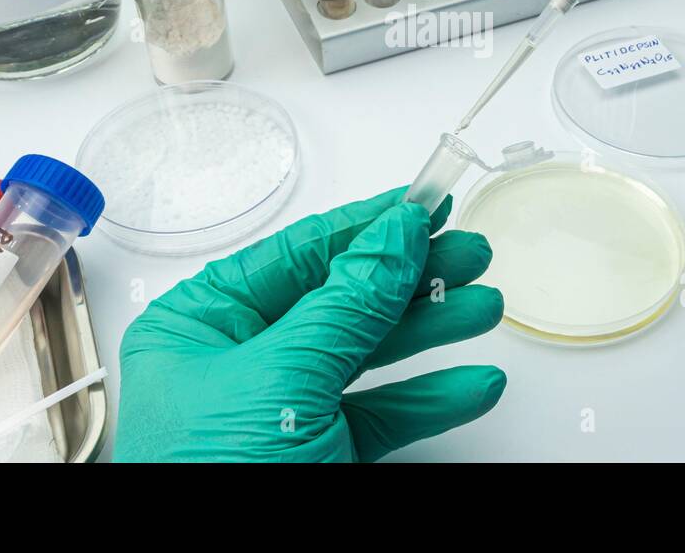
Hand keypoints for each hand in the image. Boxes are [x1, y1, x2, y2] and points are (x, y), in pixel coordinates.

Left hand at [113, 189, 505, 461]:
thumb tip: (395, 234)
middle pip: (342, 298)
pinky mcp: (316, 457)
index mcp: (201, 324)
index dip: (369, 226)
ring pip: (368, 353)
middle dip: (412, 276)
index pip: (298, 253)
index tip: (425, 204)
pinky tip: (470, 384)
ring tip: (483, 305)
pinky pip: (381, 415)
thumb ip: (347, 302)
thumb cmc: (209, 480)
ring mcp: (281, 410)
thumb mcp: (282, 377)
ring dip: (432, 330)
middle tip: (469, 252)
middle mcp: (238, 361)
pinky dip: (429, 398)